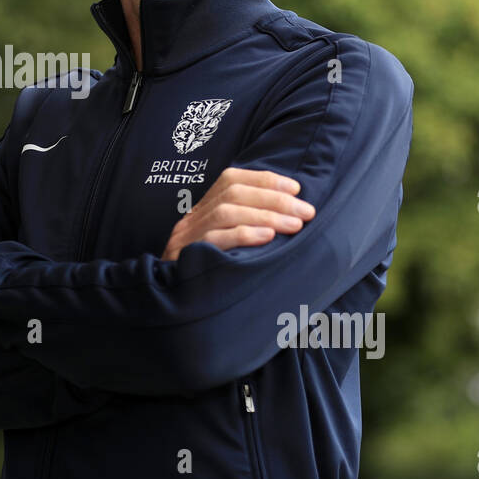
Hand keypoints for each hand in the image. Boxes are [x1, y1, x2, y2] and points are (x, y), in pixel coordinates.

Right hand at [161, 168, 315, 260]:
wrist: (172, 300)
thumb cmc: (210, 271)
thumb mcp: (226, 242)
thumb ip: (247, 224)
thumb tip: (291, 213)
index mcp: (203, 208)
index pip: (232, 179)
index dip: (266, 180)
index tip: (296, 189)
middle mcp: (193, 217)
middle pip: (233, 193)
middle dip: (275, 199)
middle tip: (306, 211)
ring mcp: (187, 236)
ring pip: (226, 212)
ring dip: (266, 215)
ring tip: (295, 225)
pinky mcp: (187, 256)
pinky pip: (215, 239)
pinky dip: (245, 234)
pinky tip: (269, 237)